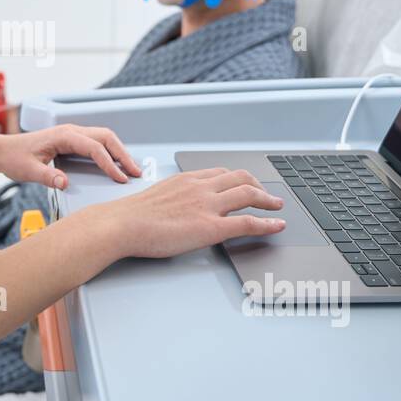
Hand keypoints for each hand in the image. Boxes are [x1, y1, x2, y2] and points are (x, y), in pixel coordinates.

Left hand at [0, 124, 141, 188]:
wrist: (3, 151)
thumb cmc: (14, 158)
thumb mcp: (28, 170)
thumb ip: (46, 176)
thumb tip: (64, 183)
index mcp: (63, 136)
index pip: (94, 147)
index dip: (109, 163)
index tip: (120, 178)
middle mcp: (71, 131)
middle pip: (106, 138)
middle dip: (122, 154)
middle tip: (135, 173)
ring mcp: (72, 134)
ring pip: (104, 138)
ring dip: (119, 152)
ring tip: (131, 170)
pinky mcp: (72, 141)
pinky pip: (97, 143)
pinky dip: (110, 152)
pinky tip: (115, 165)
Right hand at [96, 167, 285, 259]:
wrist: (123, 224)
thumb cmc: (131, 216)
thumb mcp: (156, 197)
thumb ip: (172, 199)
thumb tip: (176, 209)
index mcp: (186, 179)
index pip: (220, 173)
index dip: (238, 179)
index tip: (245, 183)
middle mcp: (201, 187)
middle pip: (240, 178)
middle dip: (258, 185)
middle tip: (268, 195)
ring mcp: (208, 206)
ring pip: (249, 195)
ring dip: (268, 200)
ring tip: (278, 206)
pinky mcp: (212, 226)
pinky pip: (248, 222)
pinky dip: (267, 222)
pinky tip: (276, 225)